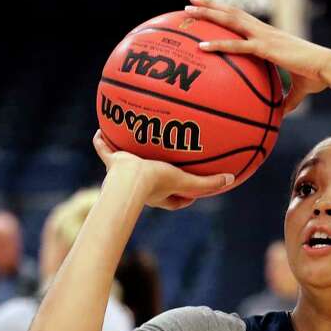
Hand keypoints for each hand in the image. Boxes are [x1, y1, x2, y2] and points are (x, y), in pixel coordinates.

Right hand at [92, 130, 232, 210]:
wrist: (129, 180)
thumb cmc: (157, 183)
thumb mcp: (187, 181)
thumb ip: (208, 183)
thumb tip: (231, 180)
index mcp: (160, 194)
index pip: (176, 200)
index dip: (185, 196)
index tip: (194, 191)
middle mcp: (143, 186)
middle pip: (152, 180)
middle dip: (158, 173)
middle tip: (165, 164)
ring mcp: (125, 173)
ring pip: (129, 164)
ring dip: (131, 156)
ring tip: (133, 142)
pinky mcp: (112, 162)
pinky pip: (106, 149)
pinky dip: (102, 142)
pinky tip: (99, 131)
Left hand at [184, 0, 330, 114]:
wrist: (328, 69)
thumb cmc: (316, 77)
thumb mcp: (298, 91)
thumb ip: (287, 101)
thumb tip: (281, 115)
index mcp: (268, 36)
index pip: (242, 20)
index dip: (226, 14)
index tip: (209, 9)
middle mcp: (264, 30)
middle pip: (232, 13)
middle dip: (210, 5)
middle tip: (190, 1)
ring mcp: (264, 36)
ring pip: (230, 20)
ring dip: (209, 13)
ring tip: (189, 8)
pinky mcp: (266, 48)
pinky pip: (237, 46)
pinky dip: (219, 46)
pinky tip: (202, 47)